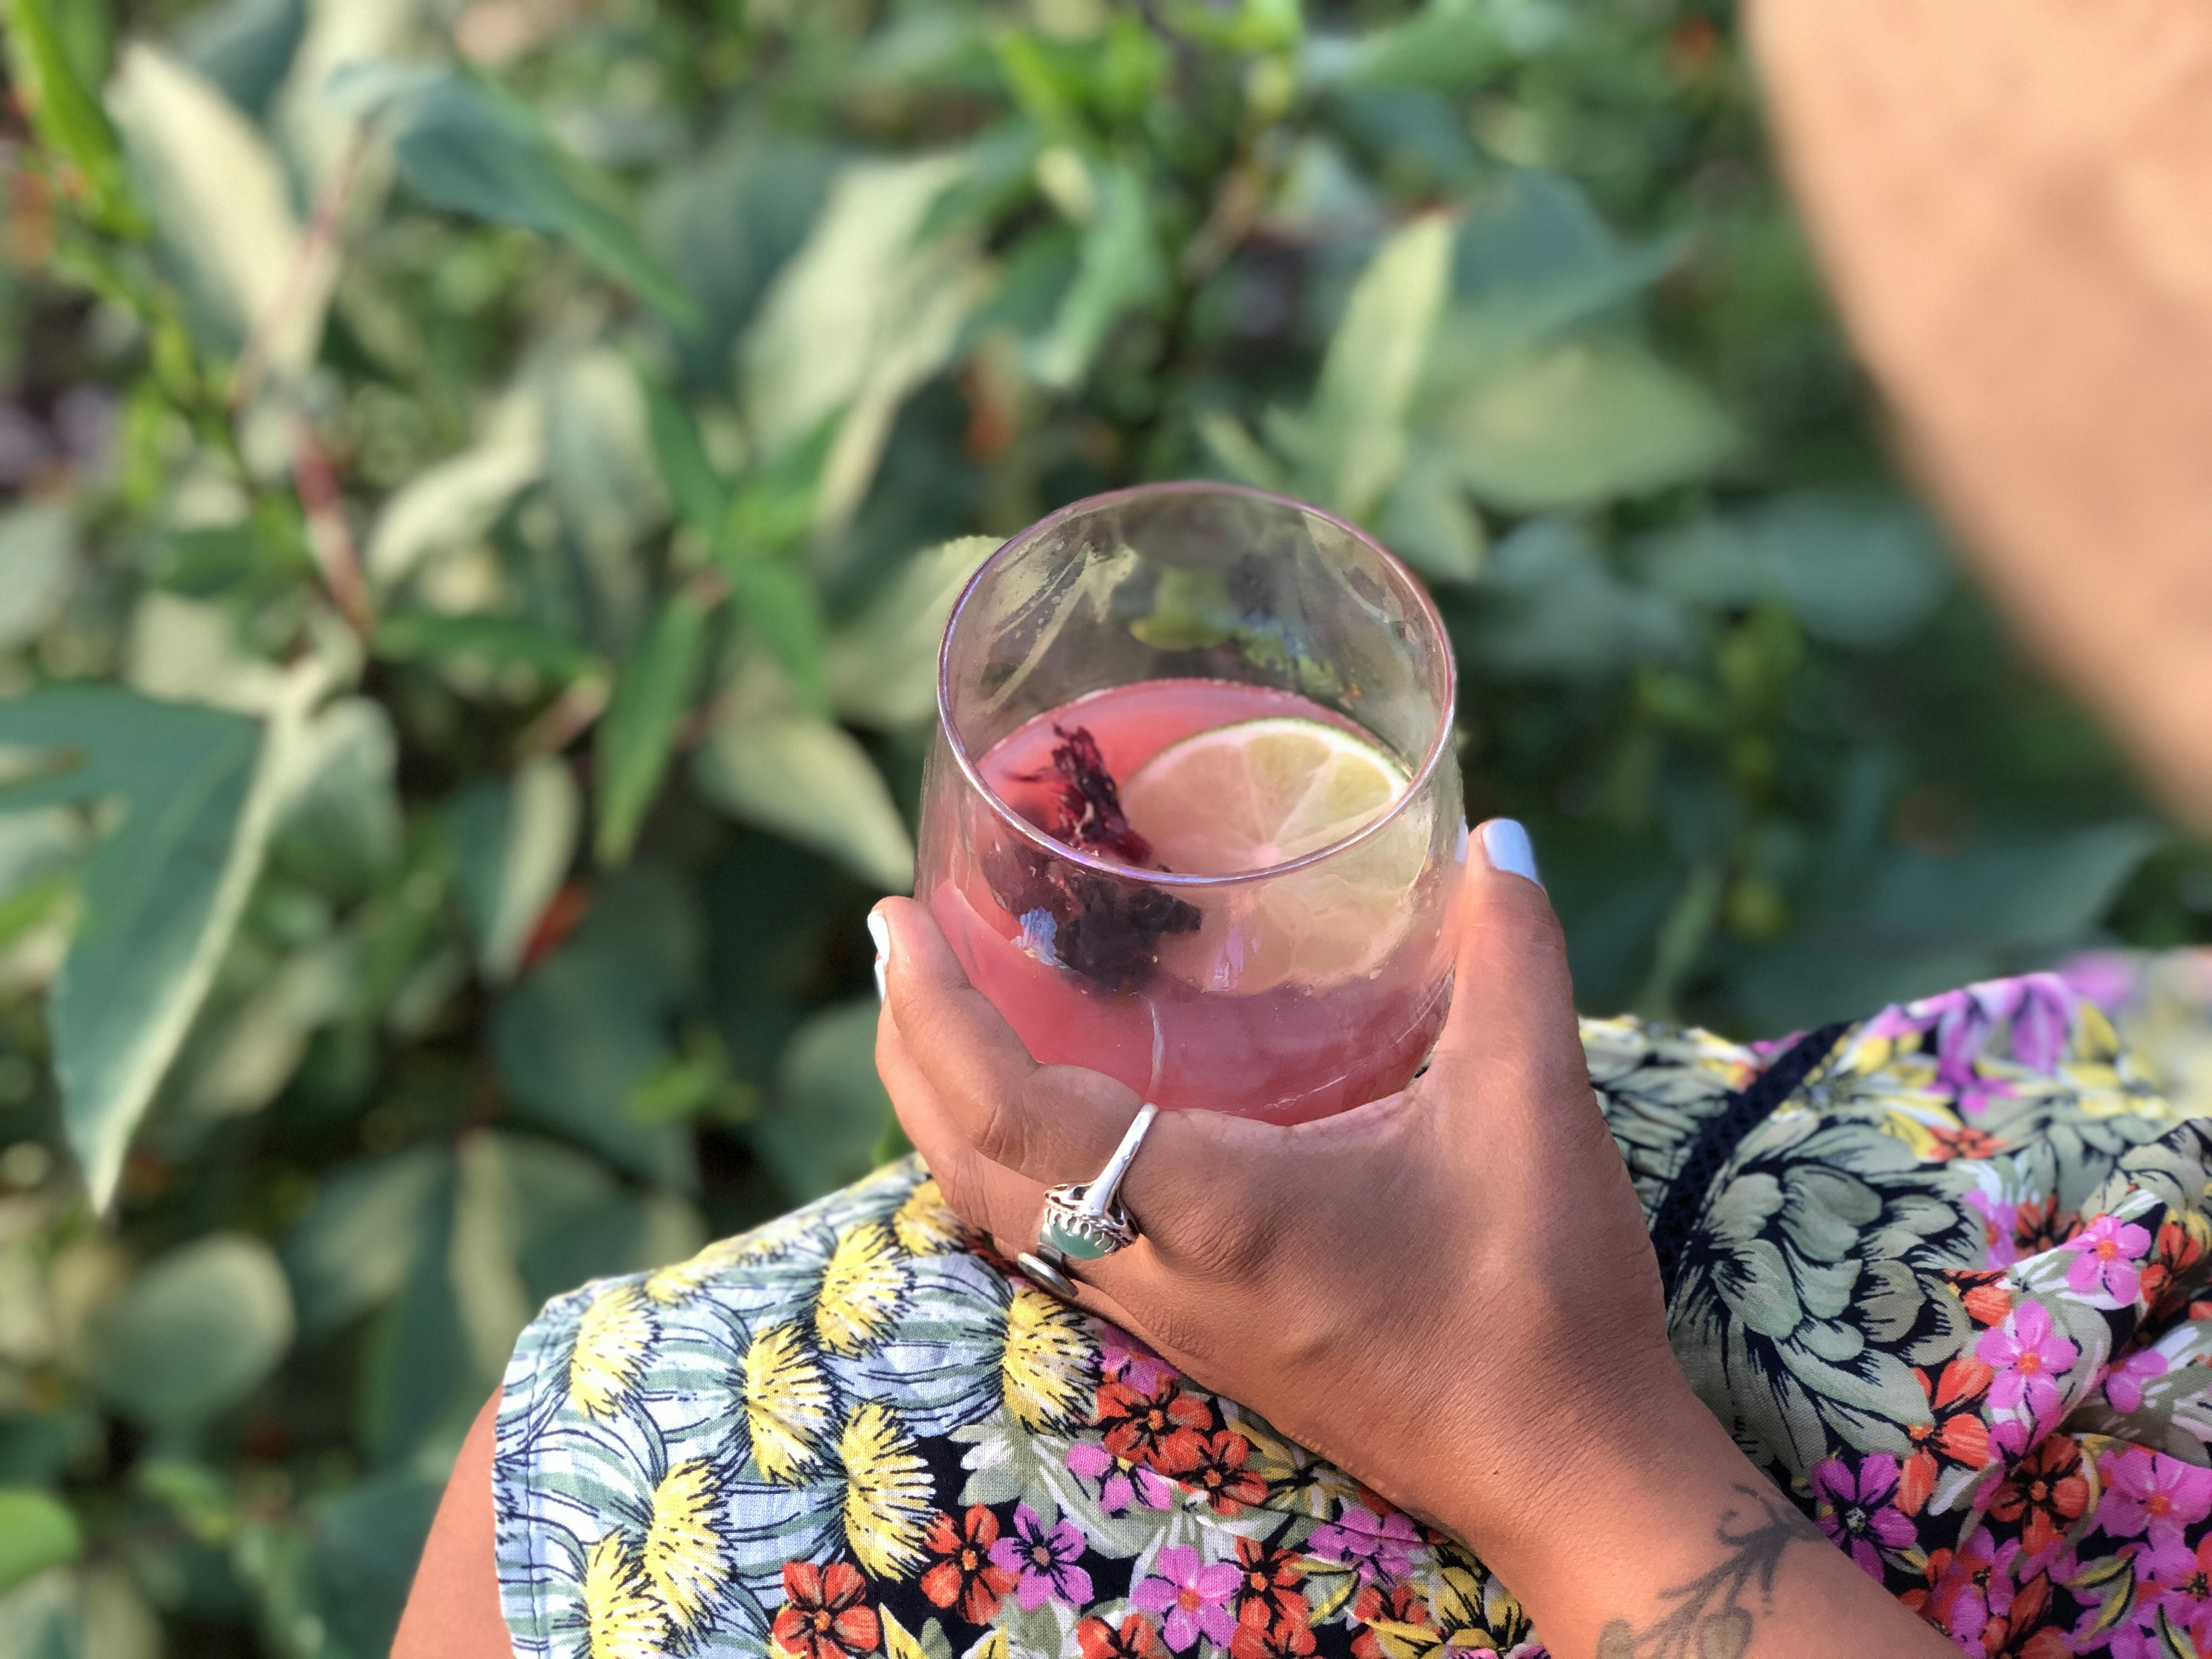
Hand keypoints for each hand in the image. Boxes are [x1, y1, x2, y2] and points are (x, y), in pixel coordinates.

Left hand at [872, 821, 1678, 1561]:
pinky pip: (1055, 1246)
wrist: (1561, 1469)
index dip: (936, 1014)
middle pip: (970, 1166)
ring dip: (948, 1115)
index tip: (897, 920)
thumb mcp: (1530, 1110)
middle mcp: (1158, 1274)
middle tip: (899, 944)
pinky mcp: (1200, 1340)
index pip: (1012, 1111)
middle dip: (911, 1053)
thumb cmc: (1539, 1299)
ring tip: (940, 1017)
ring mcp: (1170, 1320)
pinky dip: (1011, 1168)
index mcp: (1209, 1209)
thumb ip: (1512, 961)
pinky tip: (1047, 1121)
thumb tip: (1500, 839)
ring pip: (1002, 1216)